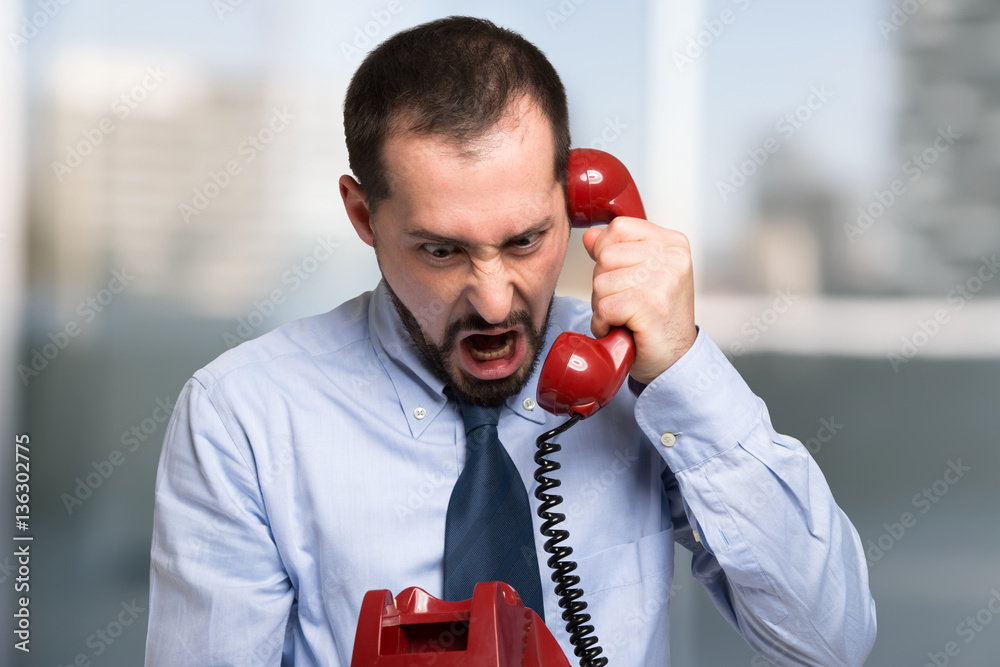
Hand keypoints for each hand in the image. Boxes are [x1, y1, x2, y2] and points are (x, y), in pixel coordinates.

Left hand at [581, 217, 696, 384]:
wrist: (675, 359)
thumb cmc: (659, 320)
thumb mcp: (641, 276)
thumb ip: (616, 251)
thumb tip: (589, 236)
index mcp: (672, 243)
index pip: (619, 228)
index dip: (606, 253)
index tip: (621, 277)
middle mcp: (672, 257)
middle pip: (606, 256)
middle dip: (604, 285)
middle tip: (627, 304)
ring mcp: (663, 279)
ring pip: (600, 282)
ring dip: (603, 306)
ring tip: (626, 317)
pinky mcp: (650, 304)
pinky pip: (604, 307)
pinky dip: (604, 324)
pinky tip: (622, 329)